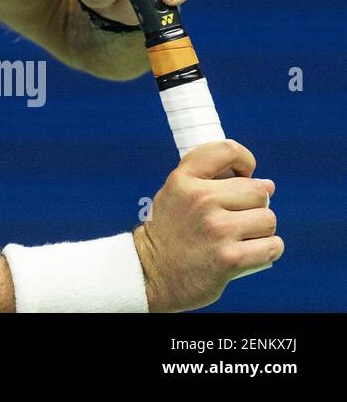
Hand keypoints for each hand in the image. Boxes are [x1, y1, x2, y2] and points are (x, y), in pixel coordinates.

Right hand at [133, 140, 281, 311]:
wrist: (151, 273)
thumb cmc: (170, 231)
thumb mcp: (176, 193)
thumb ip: (211, 179)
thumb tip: (269, 185)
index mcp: (184, 179)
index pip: (227, 150)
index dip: (245, 160)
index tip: (244, 174)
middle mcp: (200, 200)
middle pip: (258, 191)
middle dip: (254, 205)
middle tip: (236, 217)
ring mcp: (217, 229)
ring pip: (268, 219)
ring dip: (261, 230)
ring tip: (240, 237)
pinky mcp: (230, 258)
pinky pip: (272, 246)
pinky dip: (267, 250)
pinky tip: (250, 253)